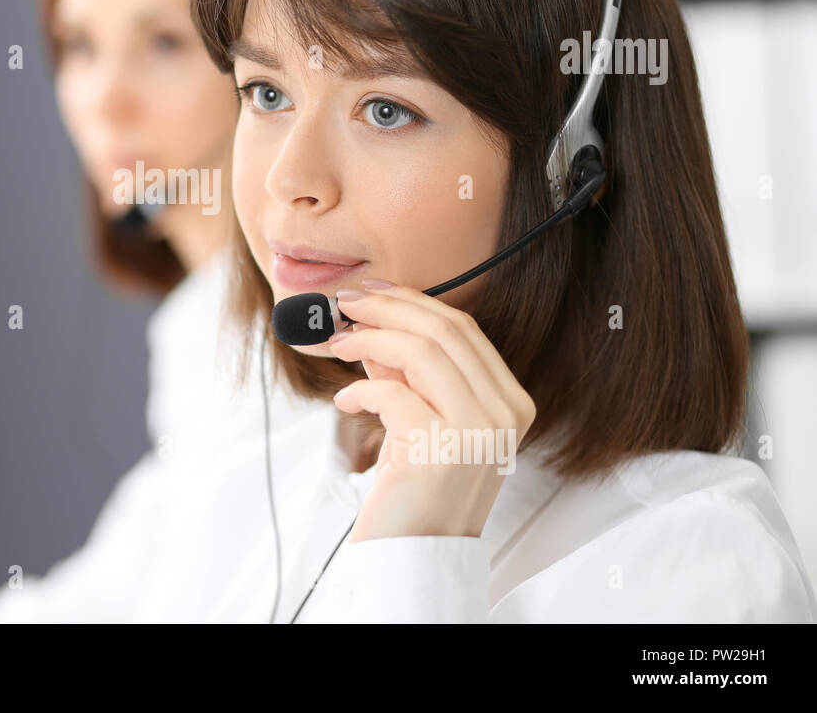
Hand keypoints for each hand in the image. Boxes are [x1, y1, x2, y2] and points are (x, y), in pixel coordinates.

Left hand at [328, 283, 535, 542]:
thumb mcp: (418, 419)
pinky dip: (359, 389)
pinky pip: (392, 393)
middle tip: (345, 305)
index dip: (413, 302)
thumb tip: (372, 322)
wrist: (416, 555)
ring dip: (370, 338)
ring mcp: (478, 432)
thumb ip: (405, 371)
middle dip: (387, 308)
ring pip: (421, 352)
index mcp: (510, 402)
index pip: (463, 331)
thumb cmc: (416, 489)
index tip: (373, 291)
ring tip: (338, 344)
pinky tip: (344, 402)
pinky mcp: (441, 450)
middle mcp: (504, 414)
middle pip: (444, 331)